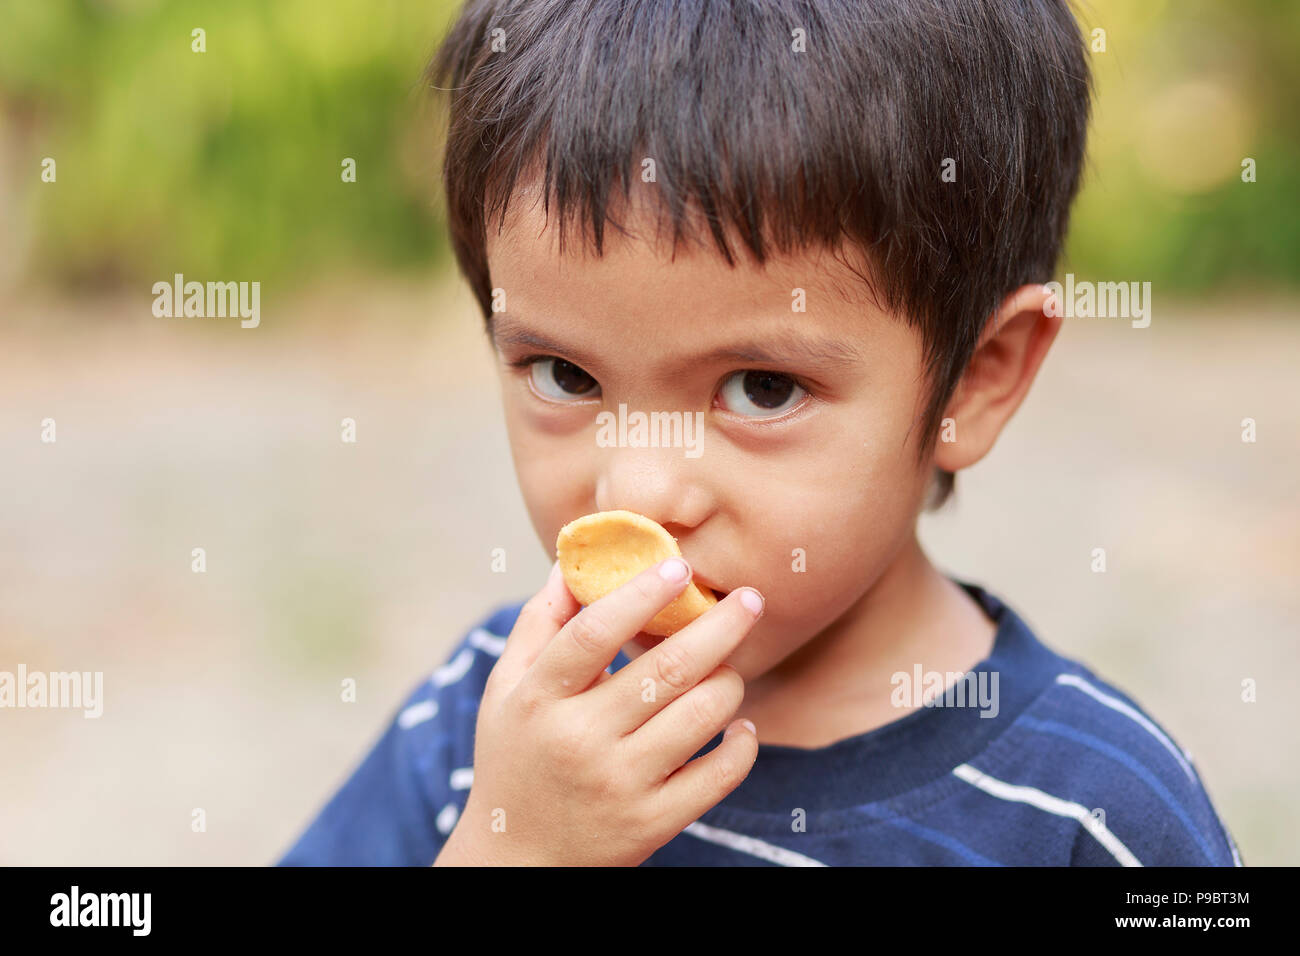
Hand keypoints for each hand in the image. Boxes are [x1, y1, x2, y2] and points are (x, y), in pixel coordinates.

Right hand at [434, 557, 762, 865]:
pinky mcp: (650, 824)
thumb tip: (573, 563)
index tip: (680, 568)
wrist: (517, 860)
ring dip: (730, 683)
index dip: (640, 595)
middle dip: (719, 628)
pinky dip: (742, 746)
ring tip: (732, 668)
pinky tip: (740, 727)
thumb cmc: (517, 757)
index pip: (594, 633)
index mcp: (539, 698)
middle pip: (665, 670)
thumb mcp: (506, 689)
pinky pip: (717, 777)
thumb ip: (539, 624)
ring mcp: (618, 785)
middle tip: (751, 599)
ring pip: (700, 717)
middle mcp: (579, 740)